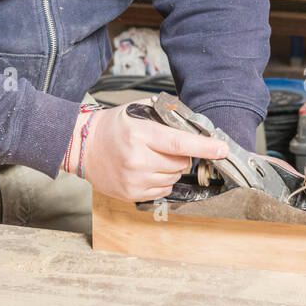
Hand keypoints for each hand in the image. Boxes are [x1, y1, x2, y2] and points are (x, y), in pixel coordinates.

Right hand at [63, 101, 227, 203]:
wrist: (83, 146)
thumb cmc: (113, 127)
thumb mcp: (138, 112)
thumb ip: (165, 117)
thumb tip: (195, 125)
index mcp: (140, 134)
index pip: (179, 143)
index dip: (204, 147)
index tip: (222, 149)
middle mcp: (137, 159)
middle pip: (180, 163)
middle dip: (181, 155)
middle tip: (164, 147)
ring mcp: (134, 179)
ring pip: (173, 177)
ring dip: (171, 168)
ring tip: (152, 157)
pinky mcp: (131, 194)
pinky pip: (162, 189)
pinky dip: (161, 180)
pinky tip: (147, 169)